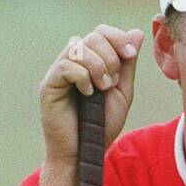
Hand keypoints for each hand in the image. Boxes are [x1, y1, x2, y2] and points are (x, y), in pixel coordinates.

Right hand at [38, 25, 144, 185]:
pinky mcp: (49, 85)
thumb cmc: (102, 127)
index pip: (101, 32)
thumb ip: (128, 64)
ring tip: (102, 89)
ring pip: (78, 47)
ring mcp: (58, 72)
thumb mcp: (122, 92)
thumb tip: (137, 32)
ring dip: (99, 66)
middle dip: (111, 56)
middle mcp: (72, 63)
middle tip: (112, 82)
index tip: (130, 56)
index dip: (118, 38)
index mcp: (89, 62)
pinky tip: (87, 94)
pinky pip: (67, 65)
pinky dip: (83, 77)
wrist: (84, 154)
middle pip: (92, 36)